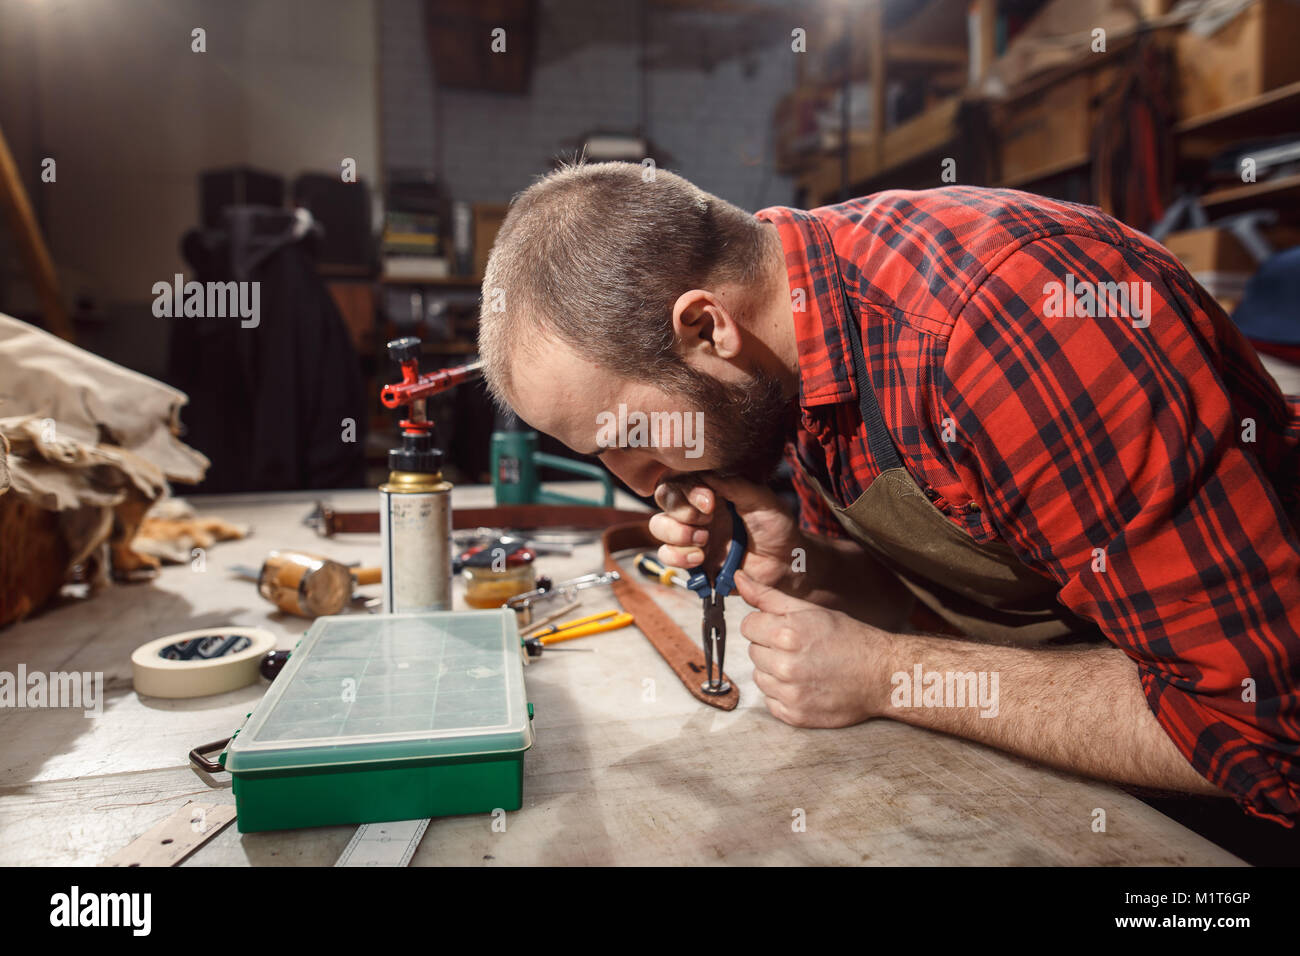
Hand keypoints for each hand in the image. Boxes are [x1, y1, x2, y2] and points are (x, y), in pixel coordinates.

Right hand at [650, 474, 802, 590]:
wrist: (784, 567)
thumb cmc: (777, 529)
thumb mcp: (762, 500)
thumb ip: (735, 485)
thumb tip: (706, 473)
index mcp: (713, 490)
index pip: (683, 478)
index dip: (688, 489)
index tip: (710, 502)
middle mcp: (698, 509)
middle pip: (665, 498)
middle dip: (681, 510)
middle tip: (707, 521)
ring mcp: (691, 534)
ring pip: (659, 526)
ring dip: (677, 534)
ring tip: (704, 541)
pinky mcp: (690, 560)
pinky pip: (666, 555)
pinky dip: (678, 556)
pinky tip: (700, 558)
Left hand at [735, 569, 892, 727]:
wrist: (881, 675)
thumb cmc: (848, 639)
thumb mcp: (810, 610)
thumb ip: (768, 596)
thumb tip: (738, 578)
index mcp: (787, 633)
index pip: (748, 626)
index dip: (765, 625)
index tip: (784, 629)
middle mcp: (785, 665)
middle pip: (752, 651)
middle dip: (770, 647)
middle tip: (800, 648)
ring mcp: (789, 693)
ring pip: (759, 676)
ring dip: (774, 671)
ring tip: (803, 666)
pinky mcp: (794, 715)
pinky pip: (770, 700)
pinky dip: (782, 694)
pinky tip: (805, 685)